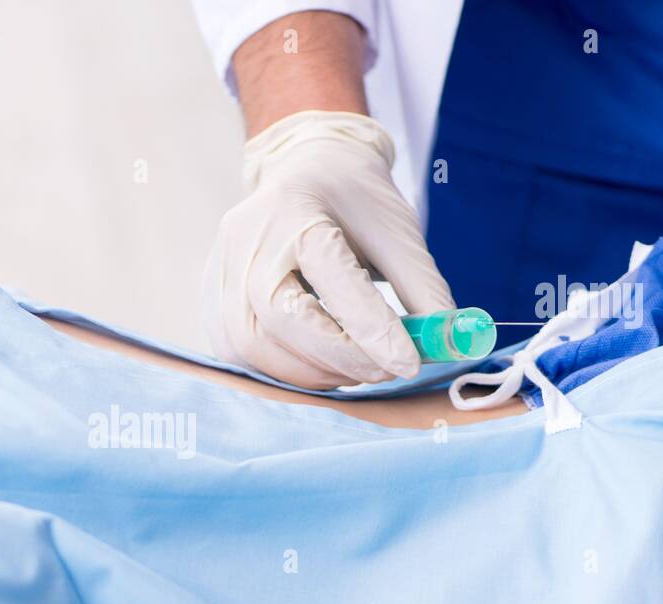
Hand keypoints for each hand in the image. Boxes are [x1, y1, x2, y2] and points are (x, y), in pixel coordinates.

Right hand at [203, 110, 454, 388]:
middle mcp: (247, 239)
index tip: (410, 362)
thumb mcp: (399, 233)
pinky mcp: (212, 301)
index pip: (331, 275)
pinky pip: (240, 354)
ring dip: (312, 372)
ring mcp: (221, 271)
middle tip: (384, 370)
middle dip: (339, 356)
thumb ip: (424, 290)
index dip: (370, 327)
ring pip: (254, 345)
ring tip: (356, 369)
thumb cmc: (355, 202)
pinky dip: (285, 371)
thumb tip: (450, 345)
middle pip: (280, 317)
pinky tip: (320, 365)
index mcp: (296, 208)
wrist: (305, 171)